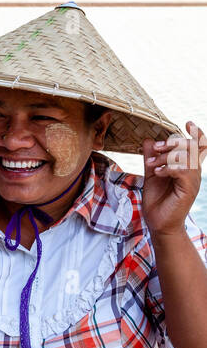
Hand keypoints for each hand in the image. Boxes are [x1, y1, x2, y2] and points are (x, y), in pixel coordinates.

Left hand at [143, 123, 205, 237]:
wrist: (158, 224)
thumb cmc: (157, 201)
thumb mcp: (151, 175)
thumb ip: (151, 158)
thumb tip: (149, 140)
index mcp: (187, 167)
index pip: (199, 146)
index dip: (196, 133)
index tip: (188, 123)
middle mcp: (194, 172)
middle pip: (192, 147)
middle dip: (173, 142)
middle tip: (156, 148)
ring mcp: (193, 181)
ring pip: (185, 157)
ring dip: (166, 157)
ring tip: (151, 165)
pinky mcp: (188, 189)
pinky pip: (183, 171)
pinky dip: (169, 168)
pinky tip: (157, 173)